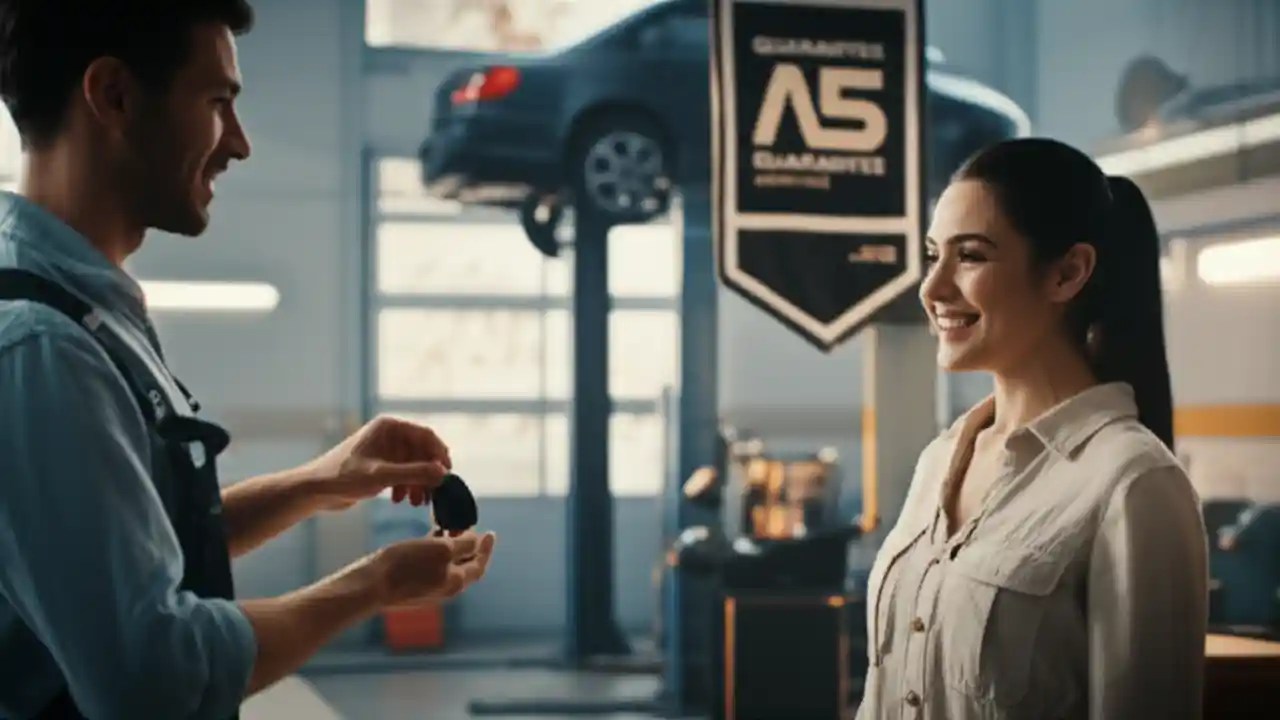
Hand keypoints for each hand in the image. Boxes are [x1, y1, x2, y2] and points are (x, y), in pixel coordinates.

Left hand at [305, 415, 452, 510]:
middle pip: (422, 452)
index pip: (426, 436)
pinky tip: (400, 501)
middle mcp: (389, 435)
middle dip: (428, 474)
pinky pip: (403, 474)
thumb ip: (414, 473)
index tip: (447, 475)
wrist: (316, 490)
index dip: (440, 455)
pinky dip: (406, 487)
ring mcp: (385, 450)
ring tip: (416, 503)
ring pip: (414, 465)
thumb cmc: (344, 477)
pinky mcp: (380, 465)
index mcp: (390, 427)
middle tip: (433, 495)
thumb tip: (444, 473)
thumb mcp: (382, 476)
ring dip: (418, 484)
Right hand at [376, 531, 496, 607]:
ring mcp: (427, 589)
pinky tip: (428, 537)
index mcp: (456, 582)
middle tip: (467, 528)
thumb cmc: (405, 566)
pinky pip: (431, 566)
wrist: (369, 586)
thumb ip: (463, 545)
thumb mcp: (441, 549)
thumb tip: (476, 540)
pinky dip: (435, 551)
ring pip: (447, 565)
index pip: (479, 565)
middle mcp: (445, 589)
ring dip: (452, 546)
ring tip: (449, 527)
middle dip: (468, 546)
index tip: (489, 532)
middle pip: (465, 566)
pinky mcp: (411, 586)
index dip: (486, 548)